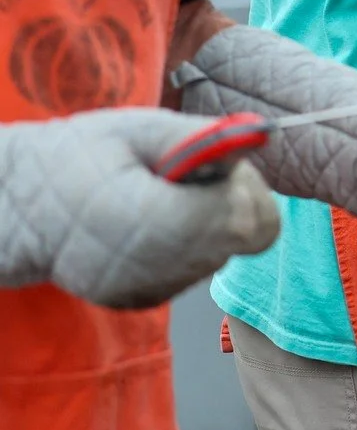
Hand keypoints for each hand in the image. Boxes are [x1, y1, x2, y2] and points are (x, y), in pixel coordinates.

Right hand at [0, 108, 280, 308]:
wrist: (18, 207)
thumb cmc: (80, 156)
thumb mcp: (138, 129)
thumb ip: (203, 137)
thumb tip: (259, 134)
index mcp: (152, 223)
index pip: (245, 218)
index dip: (240, 186)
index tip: (208, 165)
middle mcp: (153, 270)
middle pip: (244, 239)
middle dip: (230, 202)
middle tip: (187, 178)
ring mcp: (149, 291)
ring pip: (223, 253)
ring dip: (209, 222)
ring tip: (158, 198)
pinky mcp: (144, 300)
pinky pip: (195, 267)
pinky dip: (186, 242)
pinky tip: (148, 223)